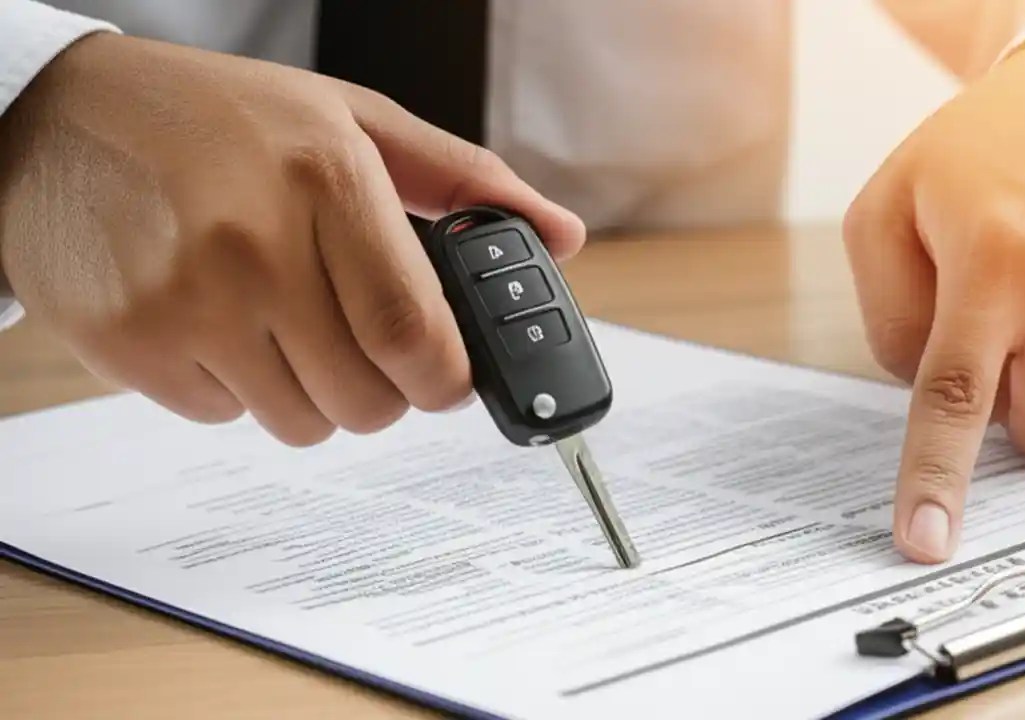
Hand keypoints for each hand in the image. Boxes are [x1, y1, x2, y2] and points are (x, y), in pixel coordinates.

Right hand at [0, 33, 583, 445]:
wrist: (50, 117)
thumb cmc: (211, 115)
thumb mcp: (348, 116)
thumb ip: (464, 180)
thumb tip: (559, 235)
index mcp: (326, 178)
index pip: (415, 335)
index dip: (447, 379)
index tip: (448, 377)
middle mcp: (255, 244)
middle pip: (366, 399)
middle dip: (385, 391)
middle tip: (365, 346)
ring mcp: (187, 301)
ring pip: (299, 421)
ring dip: (312, 391)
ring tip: (285, 321)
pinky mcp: (133, 344)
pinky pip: (227, 416)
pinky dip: (240, 388)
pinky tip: (220, 322)